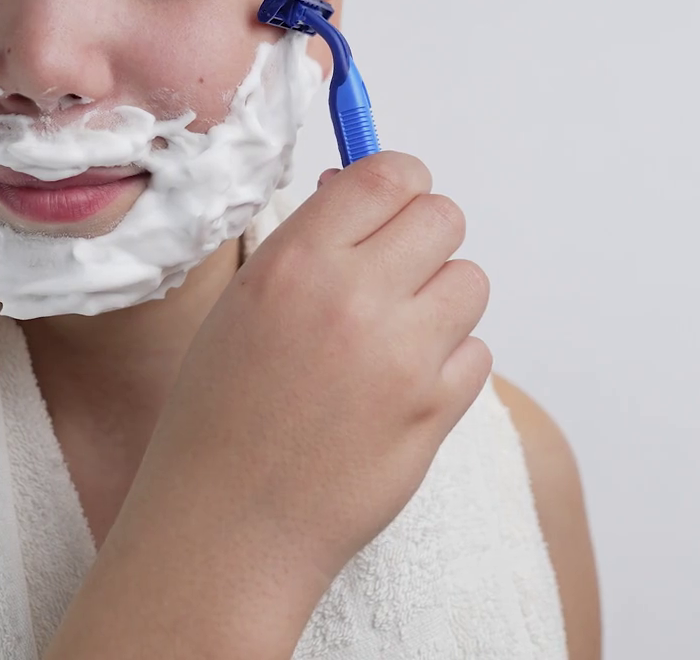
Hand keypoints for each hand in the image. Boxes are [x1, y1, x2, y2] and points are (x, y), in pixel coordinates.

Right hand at [122, 151, 492, 598]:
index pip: (388, 174)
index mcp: (295, 261)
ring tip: (393, 340)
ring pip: (470, 281)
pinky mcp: (435, 410)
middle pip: (444, 217)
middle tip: (394, 277)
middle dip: (424, 241)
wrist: (228, 526)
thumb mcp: (242, 307)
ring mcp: (401, 354)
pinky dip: (448, 365)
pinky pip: (477, 352)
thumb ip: (308, 247)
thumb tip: (363, 193)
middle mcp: (352, 296)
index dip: (398, 187)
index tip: (390, 209)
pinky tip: (398, 391)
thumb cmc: (222, 418)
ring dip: (442, 302)